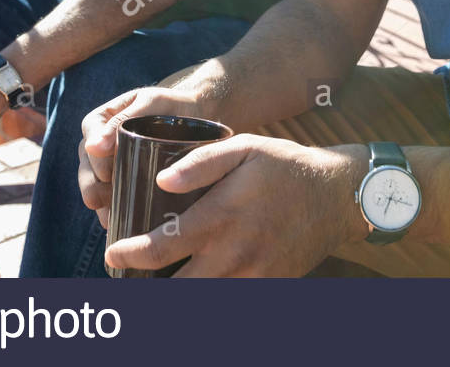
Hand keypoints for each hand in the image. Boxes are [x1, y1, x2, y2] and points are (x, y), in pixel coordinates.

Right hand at [78, 85, 206, 228]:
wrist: (194, 116)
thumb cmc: (170, 106)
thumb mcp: (150, 103)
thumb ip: (124, 118)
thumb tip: (92, 147)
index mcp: (101, 121)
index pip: (90, 144)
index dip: (94, 162)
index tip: (107, 175)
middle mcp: (100, 144)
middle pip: (88, 169)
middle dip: (92, 187)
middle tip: (102, 202)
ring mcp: (109, 164)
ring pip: (95, 186)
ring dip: (100, 202)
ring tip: (110, 217)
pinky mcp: (122, 181)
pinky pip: (110, 197)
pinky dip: (112, 210)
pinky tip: (118, 222)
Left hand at [103, 135, 368, 276]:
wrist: (337, 196)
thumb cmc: (284, 166)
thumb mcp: (244, 148)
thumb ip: (201, 162)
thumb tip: (160, 180)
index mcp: (222, 217)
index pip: (161, 248)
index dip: (129, 255)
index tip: (112, 254)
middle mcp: (235, 254)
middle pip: (174, 289)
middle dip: (144, 287)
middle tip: (127, 277)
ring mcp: (253, 277)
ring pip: (200, 301)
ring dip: (174, 294)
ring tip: (154, 284)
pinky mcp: (268, 287)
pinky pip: (228, 302)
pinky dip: (205, 298)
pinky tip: (193, 283)